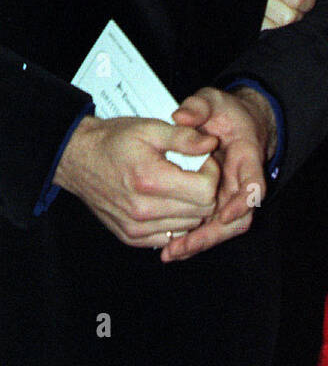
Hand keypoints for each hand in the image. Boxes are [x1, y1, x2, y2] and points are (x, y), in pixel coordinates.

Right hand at [54, 114, 219, 247]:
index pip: (205, 192)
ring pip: (188, 226)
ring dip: (192, 207)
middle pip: (201, 212)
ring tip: (180, 185)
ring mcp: (136, 228)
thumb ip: (184, 137)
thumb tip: (211, 144)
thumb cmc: (114, 140)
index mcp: (150, 180)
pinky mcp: (131, 237)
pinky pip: (170, 237)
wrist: (78, 158)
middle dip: (205, 190)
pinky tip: (168, 201)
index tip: (202, 160)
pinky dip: (176, 221)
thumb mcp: (151, 128)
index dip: (211, 173)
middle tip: (194, 171)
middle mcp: (142, 210)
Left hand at [161, 87, 274, 261]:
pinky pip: (208, 226)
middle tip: (184, 244)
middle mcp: (241, 182)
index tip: (226, 212)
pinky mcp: (216, 203)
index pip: (254, 184)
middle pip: (239, 218)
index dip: (243, 201)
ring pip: (223, 227)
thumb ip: (198, 105)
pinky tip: (169, 248)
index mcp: (248, 156)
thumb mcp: (212, 100)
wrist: (232, 123)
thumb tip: (181, 116)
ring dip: (200, 242)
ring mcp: (230, 195)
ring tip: (171, 252)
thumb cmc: (224, 112)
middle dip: (212, 234)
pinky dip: (192, 239)